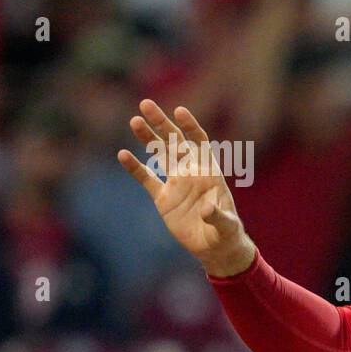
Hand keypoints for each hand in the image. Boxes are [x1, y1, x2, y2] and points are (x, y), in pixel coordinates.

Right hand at [117, 99, 255, 276]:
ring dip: (147, 138)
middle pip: (175, 142)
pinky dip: (135, 168)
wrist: (214, 248)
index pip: (200, 142)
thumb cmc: (226, 233)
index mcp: (209, 172)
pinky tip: (123, 155)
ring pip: (159, 155)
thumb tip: (206, 209)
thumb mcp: (227, 225)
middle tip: (146, 104)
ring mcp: (176, 183)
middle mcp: (191, 172)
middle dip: (161, 123)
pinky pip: (147, 179)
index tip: (179, 111)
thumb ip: (218, 215)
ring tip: (135, 120)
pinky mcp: (163, 198)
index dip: (190, 126)